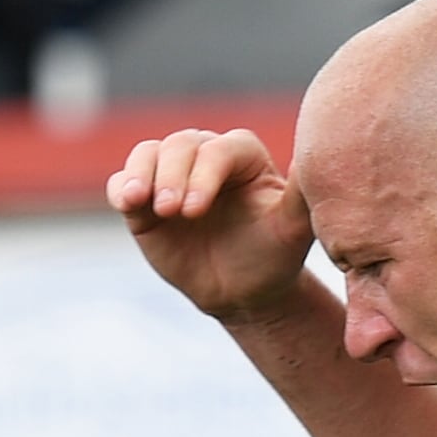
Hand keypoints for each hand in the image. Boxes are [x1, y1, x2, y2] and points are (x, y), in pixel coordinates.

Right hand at [106, 128, 313, 323]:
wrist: (243, 291)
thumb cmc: (272, 256)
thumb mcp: (292, 232)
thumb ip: (301, 197)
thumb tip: (314, 162)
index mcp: (244, 156)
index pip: (220, 150)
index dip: (204, 173)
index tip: (197, 209)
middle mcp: (206, 155)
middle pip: (180, 145)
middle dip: (174, 176)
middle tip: (174, 212)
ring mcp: (172, 173)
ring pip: (148, 154)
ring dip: (142, 175)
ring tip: (141, 202)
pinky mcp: (144, 196)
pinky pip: (124, 181)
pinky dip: (122, 187)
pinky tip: (127, 203)